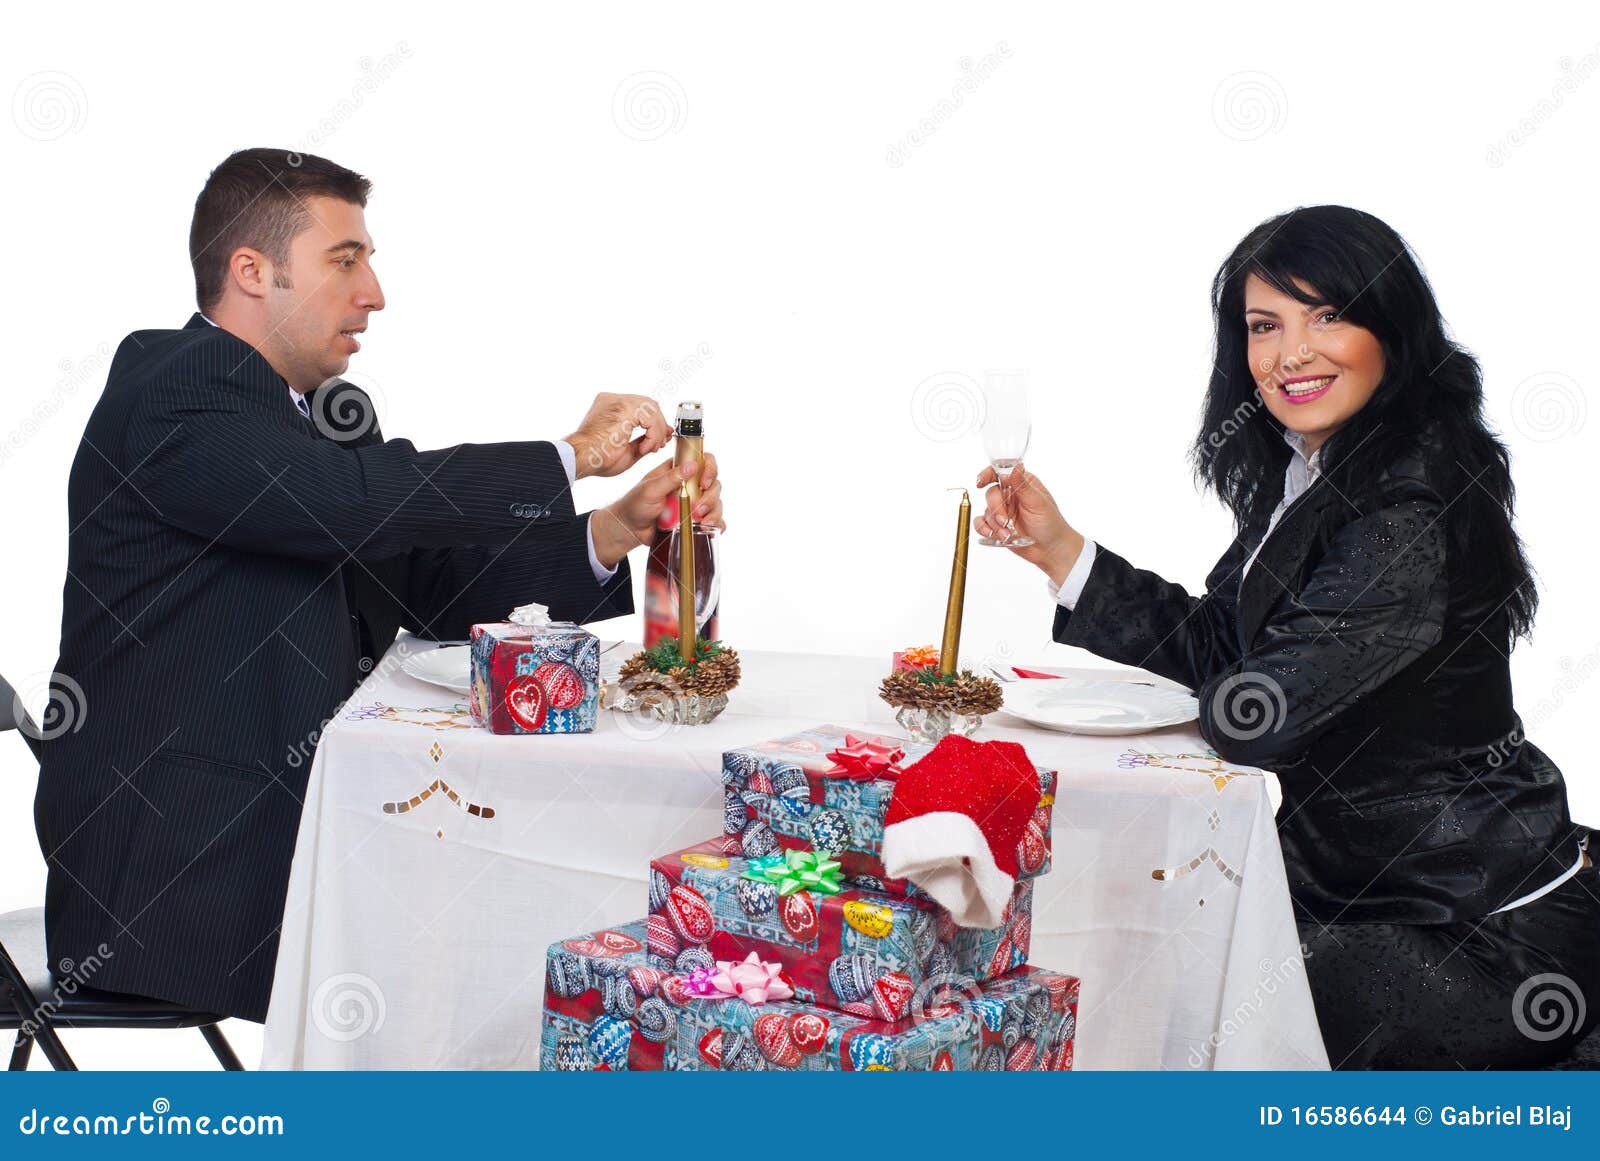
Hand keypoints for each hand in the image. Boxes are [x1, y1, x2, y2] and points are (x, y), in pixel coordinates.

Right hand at [564, 393, 671, 478]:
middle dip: (659, 425)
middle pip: (649, 404)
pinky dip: (652, 434)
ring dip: (656, 431)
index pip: (641, 406)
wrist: (581, 459)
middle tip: (659, 445)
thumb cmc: (597, 458)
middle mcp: (613, 399)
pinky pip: (650, 416)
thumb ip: (642, 440)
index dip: (655, 422)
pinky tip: (644, 448)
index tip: (660, 440)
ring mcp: (617, 400)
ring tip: (649, 449)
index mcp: (611, 406)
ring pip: (652, 408)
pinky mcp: (623, 407)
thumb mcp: (627, 450)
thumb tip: (660, 438)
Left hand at [589, 453, 722, 568]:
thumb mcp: (650, 489)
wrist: (629, 529)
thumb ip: (670, 478)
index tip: (704, 484)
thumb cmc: (635, 505)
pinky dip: (717, 525)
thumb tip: (692, 466)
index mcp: (678, 471)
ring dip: (714, 512)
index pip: (703, 461)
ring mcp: (694, 503)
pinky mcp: (695, 520)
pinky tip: (709, 528)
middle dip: (710, 497)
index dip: (710, 469)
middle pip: (713, 484)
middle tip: (698, 509)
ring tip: (702, 522)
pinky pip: (714, 521)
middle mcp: (689, 485)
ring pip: (716, 502)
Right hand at [973, 461, 1084, 583]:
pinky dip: (985, 529)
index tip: (980, 482)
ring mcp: (1002, 510)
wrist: (1050, 549)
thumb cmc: (1050, 523)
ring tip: (1008, 534)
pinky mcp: (996, 525)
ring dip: (995, 524)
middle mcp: (1010, 495)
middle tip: (1005, 521)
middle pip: (990, 494)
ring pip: (986, 511)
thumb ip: (1022, 485)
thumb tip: (1014, 467)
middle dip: (996, 509)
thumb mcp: (1037, 502)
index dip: (987, 475)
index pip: (999, 472)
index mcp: (1021, 483)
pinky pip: (981, 523)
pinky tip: (994, 535)